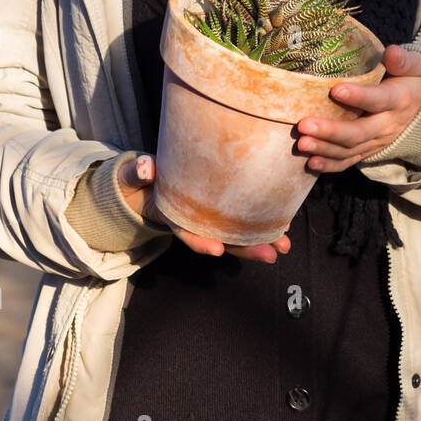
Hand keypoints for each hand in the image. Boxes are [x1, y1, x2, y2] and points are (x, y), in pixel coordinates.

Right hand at [115, 154, 290, 262]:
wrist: (150, 181)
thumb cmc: (144, 178)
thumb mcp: (136, 175)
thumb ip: (140, 172)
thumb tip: (145, 167)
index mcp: (174, 216)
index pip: (187, 233)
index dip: (201, 242)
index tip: (217, 249)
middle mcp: (195, 222)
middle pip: (221, 239)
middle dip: (247, 248)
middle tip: (272, 253)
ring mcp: (211, 218)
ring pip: (237, 233)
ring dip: (261, 241)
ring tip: (283, 244)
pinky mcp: (223, 209)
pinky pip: (242, 219)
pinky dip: (261, 224)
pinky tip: (282, 225)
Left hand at [294, 43, 420, 172]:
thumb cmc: (415, 80)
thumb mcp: (417, 66)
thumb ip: (403, 60)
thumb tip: (391, 52)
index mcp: (399, 100)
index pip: (378, 100)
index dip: (358, 96)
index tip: (335, 90)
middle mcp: (387, 125)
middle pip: (358, 132)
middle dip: (330, 131)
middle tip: (304, 125)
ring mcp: (377, 141)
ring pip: (350, 150)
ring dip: (324, 149)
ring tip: (301, 144)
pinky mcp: (368, 150)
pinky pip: (349, 161)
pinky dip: (330, 165)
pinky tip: (310, 164)